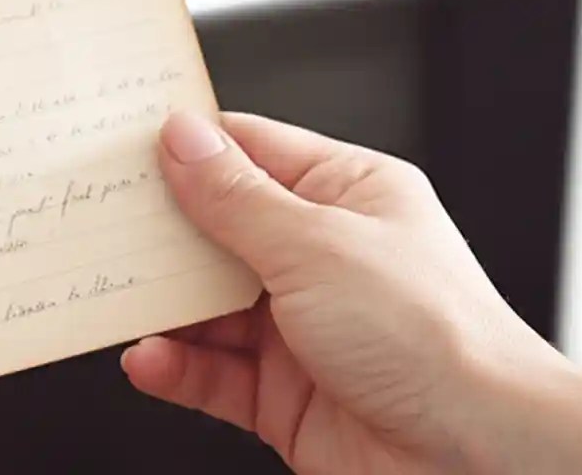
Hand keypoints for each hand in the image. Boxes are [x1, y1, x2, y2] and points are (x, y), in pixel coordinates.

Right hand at [122, 112, 581, 473]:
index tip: (125, 147)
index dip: (189, 147)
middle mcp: (322, 258)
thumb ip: (234, 197)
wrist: (479, 458)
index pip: (251, 152)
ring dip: (162, 305)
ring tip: (117, 295)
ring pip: (206, 305)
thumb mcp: (315, 244)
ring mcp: (301, 327)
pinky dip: (176, 366)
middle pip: (218, 229)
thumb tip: (182, 138)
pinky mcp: (283, 392)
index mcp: (347, 196)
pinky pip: (212, 372)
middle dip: (162, 231)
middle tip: (102, 222)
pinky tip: (150, 358)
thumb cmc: (434, 337)